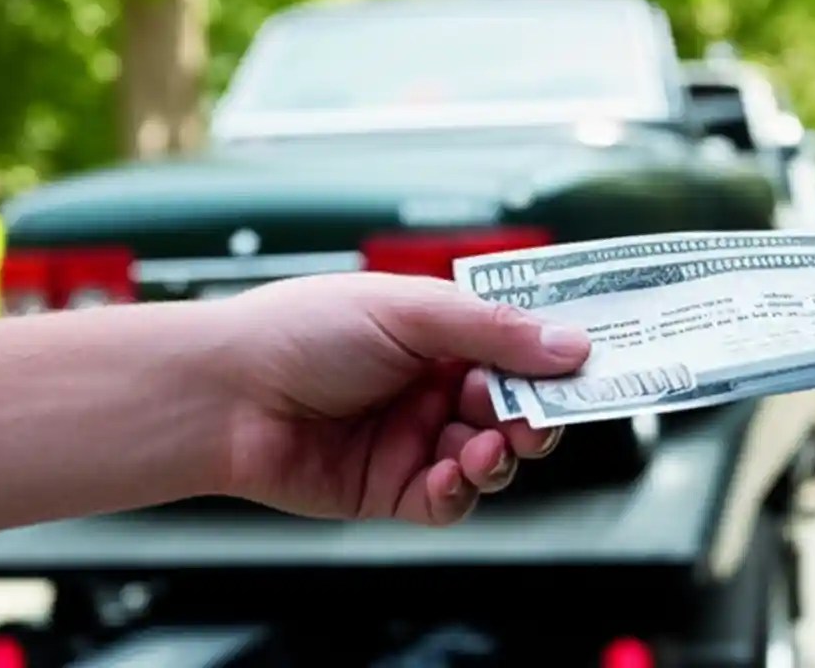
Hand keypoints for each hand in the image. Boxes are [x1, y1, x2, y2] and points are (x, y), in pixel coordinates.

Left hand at [210, 273, 590, 524]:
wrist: (223, 395)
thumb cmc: (299, 331)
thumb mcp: (409, 311)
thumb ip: (495, 332)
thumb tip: (571, 345)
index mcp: (441, 334)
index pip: (521, 348)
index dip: (556, 360)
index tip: (591, 367)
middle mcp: (434, 386)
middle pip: (518, 408)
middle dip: (536, 415)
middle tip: (537, 417)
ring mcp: (416, 438)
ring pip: (493, 459)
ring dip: (502, 454)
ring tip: (487, 445)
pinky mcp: (393, 488)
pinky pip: (451, 501)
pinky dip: (461, 491)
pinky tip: (450, 473)